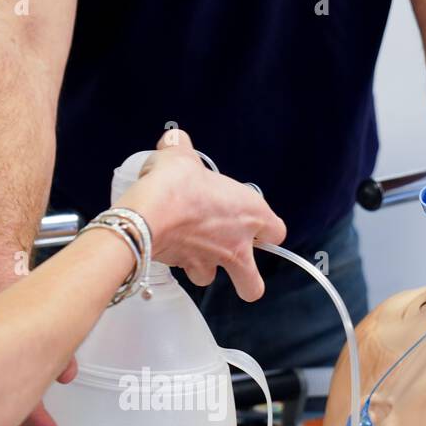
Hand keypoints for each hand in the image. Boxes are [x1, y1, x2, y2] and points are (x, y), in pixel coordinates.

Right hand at [117, 129, 286, 300]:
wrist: (149, 214)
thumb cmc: (175, 186)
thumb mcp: (180, 155)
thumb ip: (181, 149)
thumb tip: (174, 142)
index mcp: (250, 212)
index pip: (276, 232)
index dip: (267, 230)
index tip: (257, 227)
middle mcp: (236, 243)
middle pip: (254, 283)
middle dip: (249, 281)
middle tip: (239, 270)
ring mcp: (212, 261)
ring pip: (213, 279)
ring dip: (206, 270)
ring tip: (194, 254)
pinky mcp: (186, 269)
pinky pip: (186, 273)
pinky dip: (180, 264)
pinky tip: (171, 249)